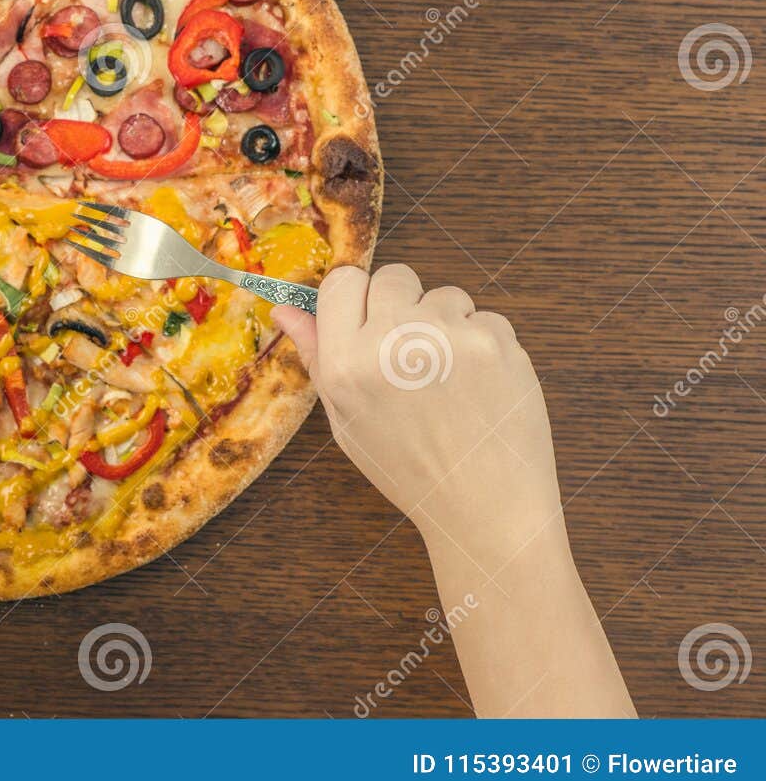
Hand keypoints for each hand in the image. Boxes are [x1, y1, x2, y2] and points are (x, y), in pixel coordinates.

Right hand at [274, 266, 634, 717]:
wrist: (485, 505)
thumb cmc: (408, 467)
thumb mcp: (345, 419)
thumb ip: (317, 357)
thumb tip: (285, 311)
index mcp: (345, 362)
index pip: (342, 280)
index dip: (356, 296)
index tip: (367, 318)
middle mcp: (391, 340)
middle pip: (392, 276)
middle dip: (401, 303)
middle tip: (411, 351)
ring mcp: (447, 336)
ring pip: (443, 294)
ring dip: (445, 322)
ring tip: (449, 376)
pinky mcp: (495, 340)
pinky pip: (484, 317)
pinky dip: (483, 343)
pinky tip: (480, 385)